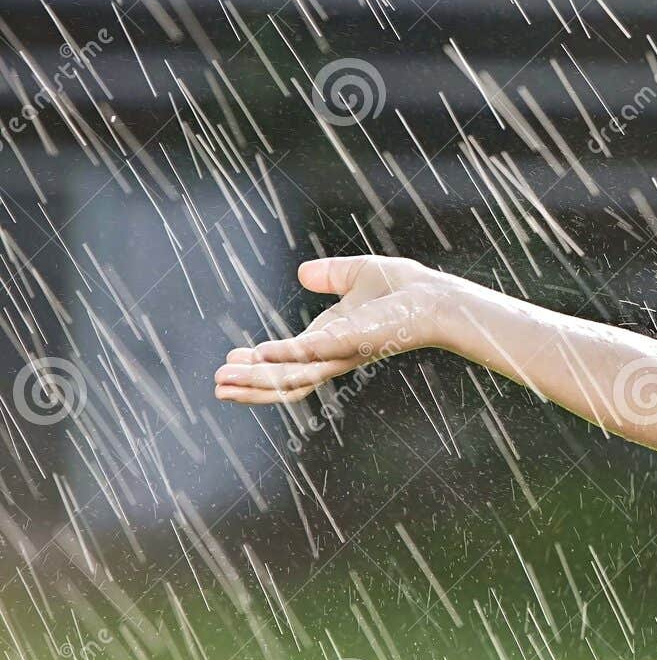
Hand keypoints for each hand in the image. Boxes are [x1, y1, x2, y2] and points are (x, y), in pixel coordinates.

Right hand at [213, 256, 453, 403]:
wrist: (436, 297)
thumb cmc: (404, 288)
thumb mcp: (357, 274)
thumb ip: (330, 275)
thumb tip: (304, 272)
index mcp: (330, 341)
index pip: (289, 364)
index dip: (259, 367)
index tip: (231, 361)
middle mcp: (333, 354)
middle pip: (285, 381)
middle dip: (250, 386)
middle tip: (217, 387)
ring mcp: (341, 352)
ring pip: (292, 377)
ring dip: (256, 381)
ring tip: (223, 383)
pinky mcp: (350, 341)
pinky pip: (311, 353)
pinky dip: (283, 356)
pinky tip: (258, 356)